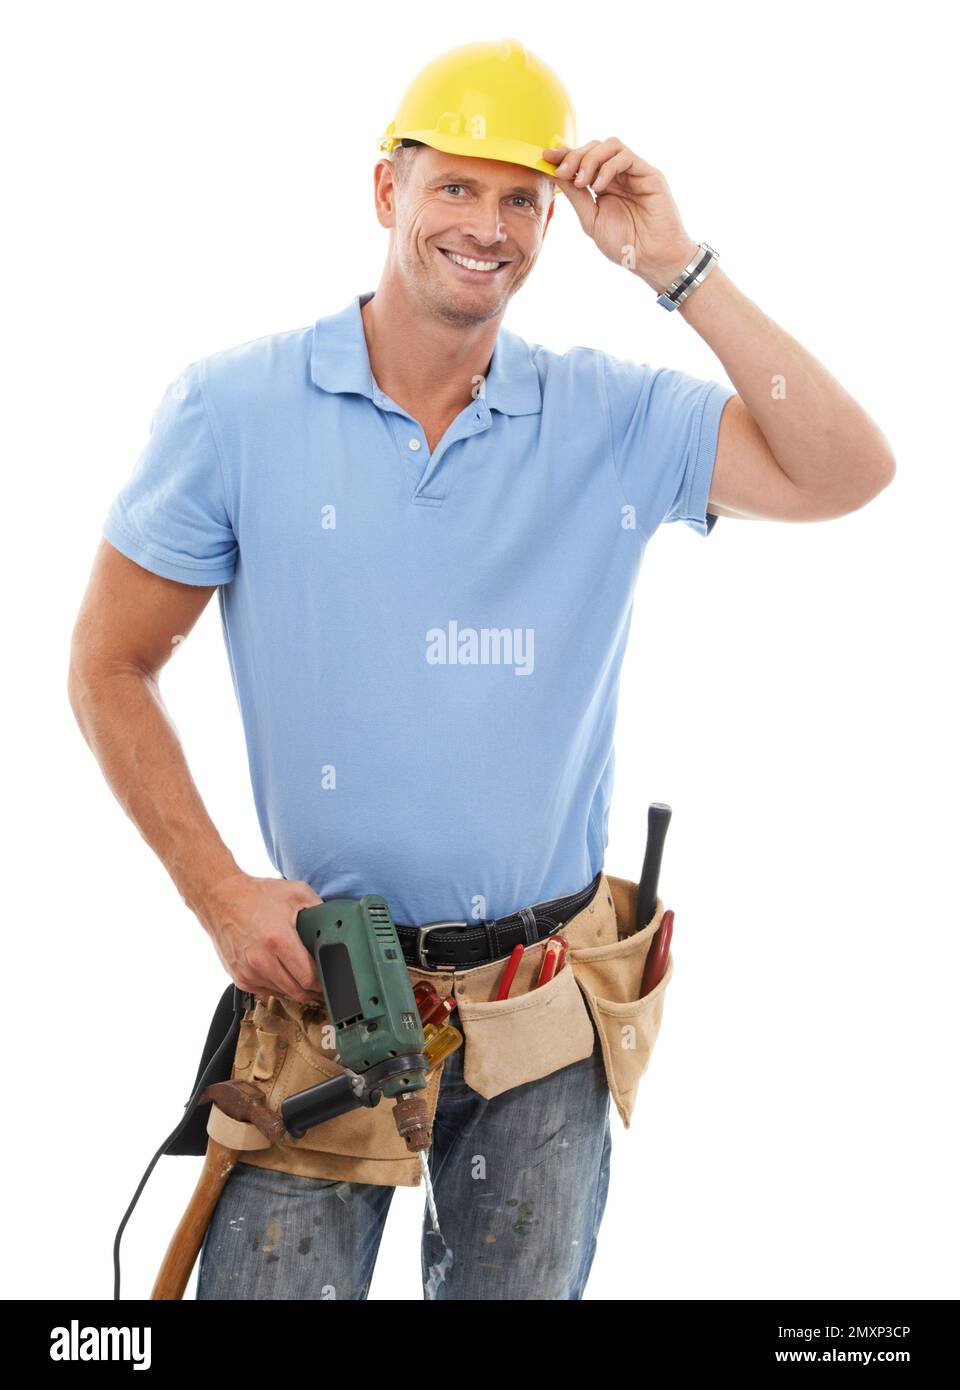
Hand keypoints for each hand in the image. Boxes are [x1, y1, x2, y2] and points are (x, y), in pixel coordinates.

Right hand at [195, 871, 324, 1004]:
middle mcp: (261, 960)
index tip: (330, 976)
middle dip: (313, 988)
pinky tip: (281, 970)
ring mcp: (248, 972)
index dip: (323, 980)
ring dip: (295, 987)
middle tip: (320, 979)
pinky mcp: (239, 978)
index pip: (309, 977)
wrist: (220, 898)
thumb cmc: (257, 894)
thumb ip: (320, 909)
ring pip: (282, 994)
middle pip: (297, 991)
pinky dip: (277, 986)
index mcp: (278, 940)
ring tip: (301, 973)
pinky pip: (266, 992)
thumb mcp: (296, 892)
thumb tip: (337, 924)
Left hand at [544, 137, 697, 290]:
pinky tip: (599, 187)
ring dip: (590, 159)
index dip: (564, 154)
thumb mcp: (592, 220)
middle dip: (574, 156)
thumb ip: (576, 196)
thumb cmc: (625, 245)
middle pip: (594, 147)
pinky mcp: (649, 174)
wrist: (652, 259)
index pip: (583, 160)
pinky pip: (626, 157)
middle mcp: (619, 175)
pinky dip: (608, 167)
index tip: (545, 156)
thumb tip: (555, 173)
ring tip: (582, 183)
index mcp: (604, 185)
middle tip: (562, 172)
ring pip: (610, 145)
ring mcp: (634, 172)